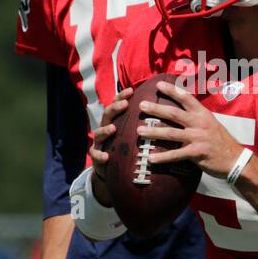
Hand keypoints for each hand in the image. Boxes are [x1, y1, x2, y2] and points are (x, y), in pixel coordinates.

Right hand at [87, 87, 132, 205]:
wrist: (111, 168)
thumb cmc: (126, 147)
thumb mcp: (132, 133)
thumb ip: (142, 123)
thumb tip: (162, 109)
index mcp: (115, 121)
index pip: (117, 104)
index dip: (122, 96)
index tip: (131, 90)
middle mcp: (105, 128)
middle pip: (107, 115)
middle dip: (115, 108)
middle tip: (124, 104)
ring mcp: (99, 142)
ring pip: (98, 134)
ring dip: (105, 130)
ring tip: (113, 129)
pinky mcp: (96, 157)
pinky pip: (95, 154)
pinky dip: (99, 155)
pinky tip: (106, 156)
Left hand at [136, 80, 242, 178]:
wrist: (235, 159)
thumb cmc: (221, 142)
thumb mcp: (212, 124)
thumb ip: (197, 118)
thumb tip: (181, 112)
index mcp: (203, 114)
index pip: (186, 98)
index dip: (172, 90)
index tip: (159, 84)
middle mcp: (199, 123)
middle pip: (174, 113)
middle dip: (156, 108)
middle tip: (141, 105)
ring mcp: (198, 138)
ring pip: (171, 133)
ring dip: (153, 132)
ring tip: (139, 131)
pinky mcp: (196, 153)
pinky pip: (176, 154)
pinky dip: (162, 157)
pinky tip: (150, 158)